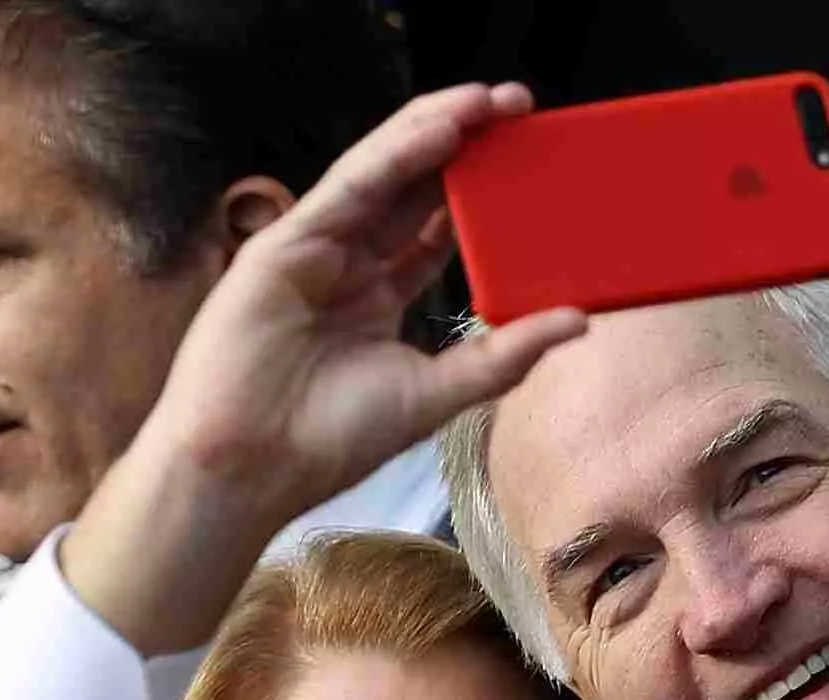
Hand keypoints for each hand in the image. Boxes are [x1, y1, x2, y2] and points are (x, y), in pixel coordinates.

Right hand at [65, 82, 585, 653]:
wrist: (252, 469)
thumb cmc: (327, 440)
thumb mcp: (435, 392)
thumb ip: (503, 355)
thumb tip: (577, 320)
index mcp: (379, 294)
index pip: (438, 226)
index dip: (483, 191)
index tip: (535, 161)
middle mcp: (348, 263)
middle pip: (415, 186)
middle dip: (467, 142)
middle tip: (523, 106)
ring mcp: (315, 249)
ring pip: (383, 172)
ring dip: (435, 128)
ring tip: (490, 101)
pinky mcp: (284, 245)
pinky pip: (349, 187)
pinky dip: (394, 155)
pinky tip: (438, 130)